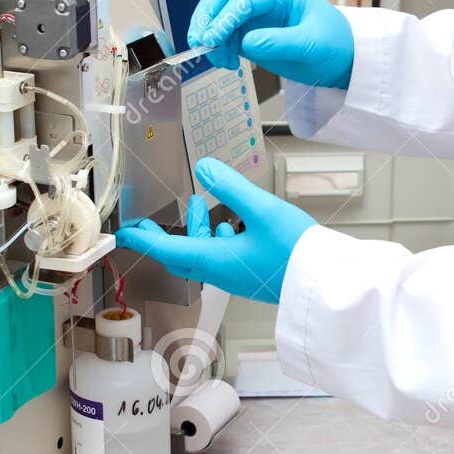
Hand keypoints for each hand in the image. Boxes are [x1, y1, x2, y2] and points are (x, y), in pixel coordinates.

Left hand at [116, 157, 314, 304]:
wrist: (329, 286)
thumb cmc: (299, 253)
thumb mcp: (263, 210)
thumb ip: (232, 187)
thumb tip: (204, 167)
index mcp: (217, 261)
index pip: (169, 250)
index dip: (144, 239)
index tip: (124, 233)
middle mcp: (223, 273)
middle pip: (183, 255)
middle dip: (163, 237)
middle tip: (145, 224)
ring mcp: (239, 276)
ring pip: (204, 255)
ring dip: (196, 231)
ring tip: (197, 204)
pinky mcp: (254, 275)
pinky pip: (223, 258)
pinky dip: (218, 238)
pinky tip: (231, 224)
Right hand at [186, 0, 353, 88]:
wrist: (345, 59)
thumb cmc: (336, 44)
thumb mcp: (312, 44)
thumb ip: (279, 42)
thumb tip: (247, 43)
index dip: (224, 18)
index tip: (213, 38)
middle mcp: (263, 0)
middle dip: (206, 18)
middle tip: (201, 43)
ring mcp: (255, 17)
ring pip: (218, 17)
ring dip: (211, 37)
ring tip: (221, 61)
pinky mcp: (250, 35)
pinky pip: (224, 37)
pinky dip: (218, 48)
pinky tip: (226, 63)